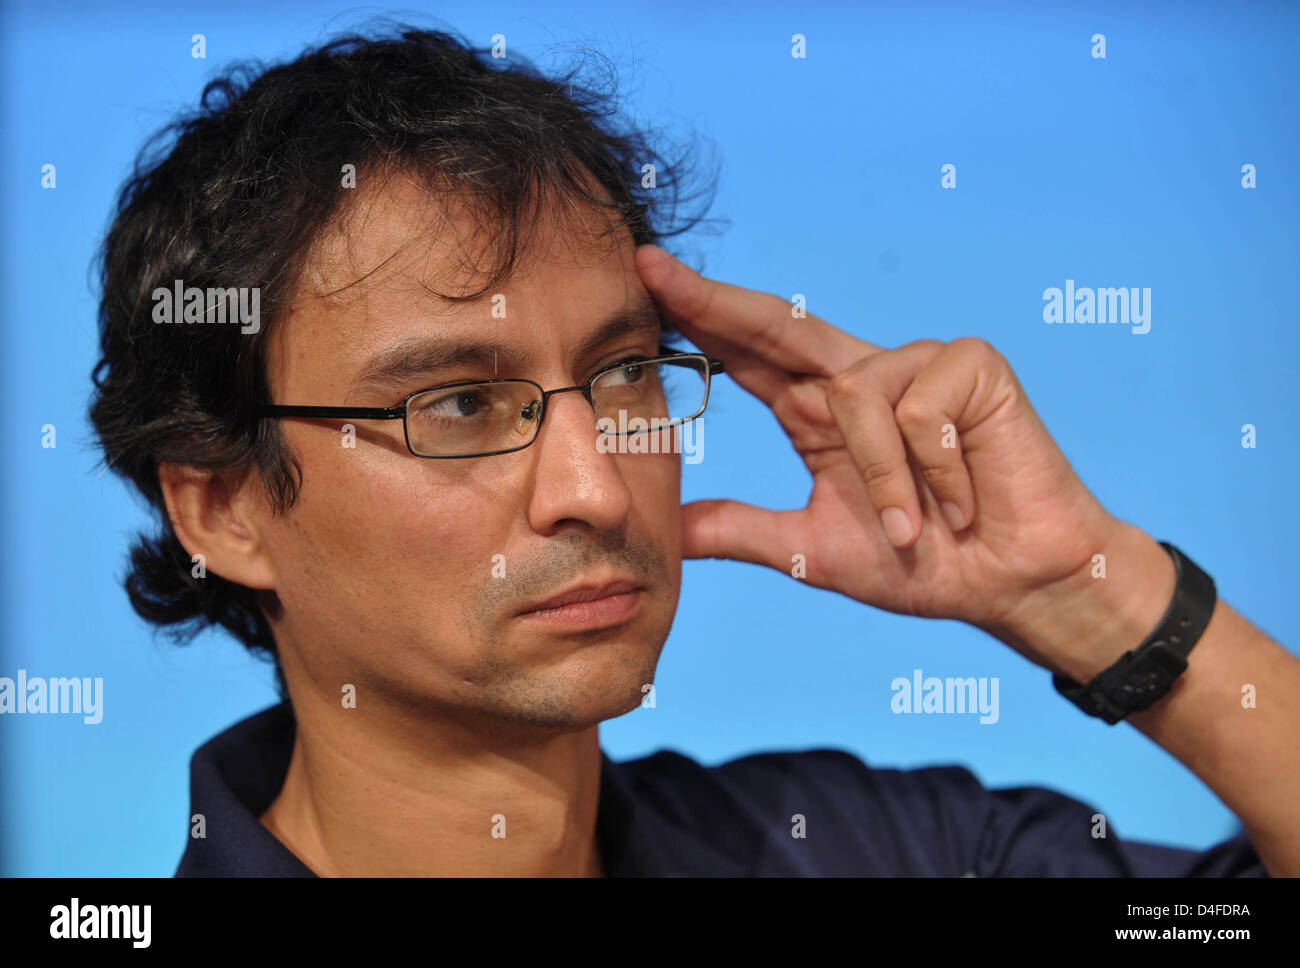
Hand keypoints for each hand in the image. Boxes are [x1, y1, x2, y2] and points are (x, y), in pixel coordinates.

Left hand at [635, 245, 1172, 673]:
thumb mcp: (813, 549)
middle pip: (778, 326)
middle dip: (714, 301)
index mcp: (820, 412)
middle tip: (649, 268)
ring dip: (885, 480)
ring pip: (858, 397)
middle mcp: (861, 378)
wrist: (1012, 586)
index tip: (640, 281)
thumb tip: (666, 533)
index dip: (697, 318)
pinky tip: (964, 501)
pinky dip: (936, 470)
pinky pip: (921, 410)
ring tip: (915, 528)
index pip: (748, 355)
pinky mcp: (970, 366)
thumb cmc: (924, 563)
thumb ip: (741, 531)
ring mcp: (918, 365)